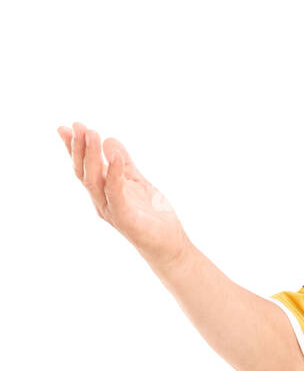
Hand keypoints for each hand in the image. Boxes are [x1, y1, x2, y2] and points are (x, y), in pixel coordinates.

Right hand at [57, 122, 188, 267]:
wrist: (170, 245)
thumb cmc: (152, 216)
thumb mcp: (138, 182)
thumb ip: (124, 164)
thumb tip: (109, 139)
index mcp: (103, 191)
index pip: (84, 167)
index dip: (74, 148)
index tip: (66, 127)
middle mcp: (101, 201)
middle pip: (84, 171)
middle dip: (79, 148)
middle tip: (78, 126)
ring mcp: (110, 210)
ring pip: (94, 180)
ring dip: (92, 156)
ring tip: (93, 133)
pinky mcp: (124, 218)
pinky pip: (116, 193)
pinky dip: (115, 174)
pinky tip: (117, 157)